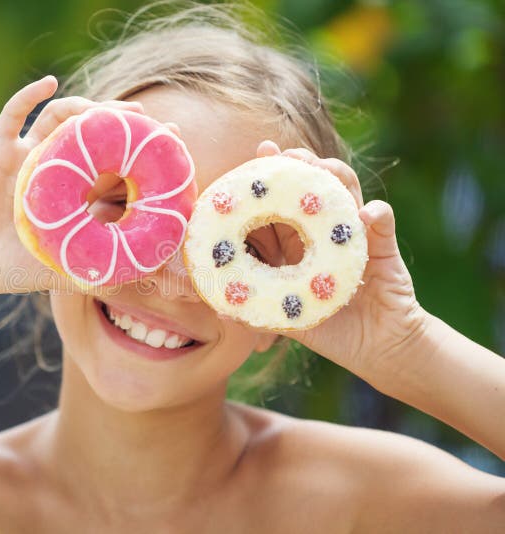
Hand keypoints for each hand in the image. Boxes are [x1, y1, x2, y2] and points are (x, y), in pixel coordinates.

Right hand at [0, 76, 143, 305]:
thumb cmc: (11, 270)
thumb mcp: (64, 272)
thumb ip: (101, 274)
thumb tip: (147, 280)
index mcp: (72, 196)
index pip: (115, 167)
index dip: (141, 154)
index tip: (172, 143)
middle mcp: (53, 170)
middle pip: (92, 136)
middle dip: (121, 124)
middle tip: (148, 121)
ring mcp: (27, 157)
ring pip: (60, 119)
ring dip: (85, 108)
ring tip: (107, 108)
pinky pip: (13, 115)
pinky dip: (28, 95)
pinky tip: (49, 83)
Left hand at [255, 141, 426, 380]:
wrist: (379, 349)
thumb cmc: (330, 331)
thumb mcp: (287, 318)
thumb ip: (256, 309)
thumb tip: (218, 309)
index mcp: (296, 245)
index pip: (279, 205)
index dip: (268, 181)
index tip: (257, 156)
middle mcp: (324, 233)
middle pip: (311, 187)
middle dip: (297, 165)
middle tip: (282, 153)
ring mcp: (355, 235)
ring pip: (346, 193)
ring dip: (333, 175)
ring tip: (319, 167)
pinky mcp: (384, 249)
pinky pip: (382, 224)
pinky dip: (377, 215)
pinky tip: (365, 214)